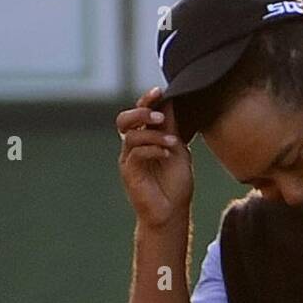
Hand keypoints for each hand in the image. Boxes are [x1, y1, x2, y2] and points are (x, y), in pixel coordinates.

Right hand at [116, 87, 193, 228]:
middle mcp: (134, 146)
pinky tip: (167, 154)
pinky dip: (153, 149)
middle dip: (140, 112)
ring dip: (154, 135)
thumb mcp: (178, 150)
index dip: (147, 99)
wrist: (171, 212)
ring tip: (172, 143)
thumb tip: (172, 101)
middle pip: (124, 119)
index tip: (160, 90)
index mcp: (145, 138)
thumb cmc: (176, 184)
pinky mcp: (129, 172)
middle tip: (159, 117)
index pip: (140, 113)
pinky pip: (136, 152)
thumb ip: (173, 128)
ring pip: (132, 135)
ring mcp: (129, 159)